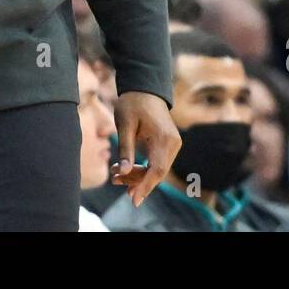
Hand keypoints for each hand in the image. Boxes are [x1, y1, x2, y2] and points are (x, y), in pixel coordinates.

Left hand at [110, 91, 180, 207]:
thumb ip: (125, 149)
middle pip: (157, 173)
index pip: (157, 170)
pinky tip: (127, 170)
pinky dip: (143, 168)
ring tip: (116, 176)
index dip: (145, 186)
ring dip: (138, 175)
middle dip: (137, 181)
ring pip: (157, 170)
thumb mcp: (124, 124)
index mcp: (164, 138)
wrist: (145, 88)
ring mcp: (173, 145)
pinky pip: (157, 163)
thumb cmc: (133, 103)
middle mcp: (173, 144)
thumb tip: (124, 172)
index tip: (133, 200)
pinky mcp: (168, 145)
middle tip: (114, 180)